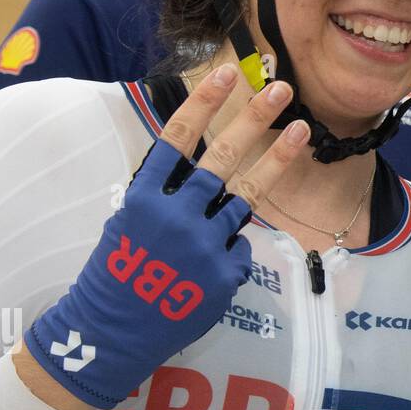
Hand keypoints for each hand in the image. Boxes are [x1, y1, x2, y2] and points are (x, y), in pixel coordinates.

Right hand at [23, 65, 308, 409]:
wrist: (110, 335)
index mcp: (144, 197)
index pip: (177, 139)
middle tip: (283, 89)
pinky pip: (239, 247)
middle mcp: (175, 214)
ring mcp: (202, 243)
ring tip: (300, 134)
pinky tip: (206, 267)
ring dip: (276, 162)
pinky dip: (229, 250)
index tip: (228, 74)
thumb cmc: (116, 274)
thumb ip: (163, 198)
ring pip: (246, 195)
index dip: (203, 104)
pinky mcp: (223, 272)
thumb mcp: (127, 225)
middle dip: (256, 119)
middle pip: (224, 157)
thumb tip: (199, 175)